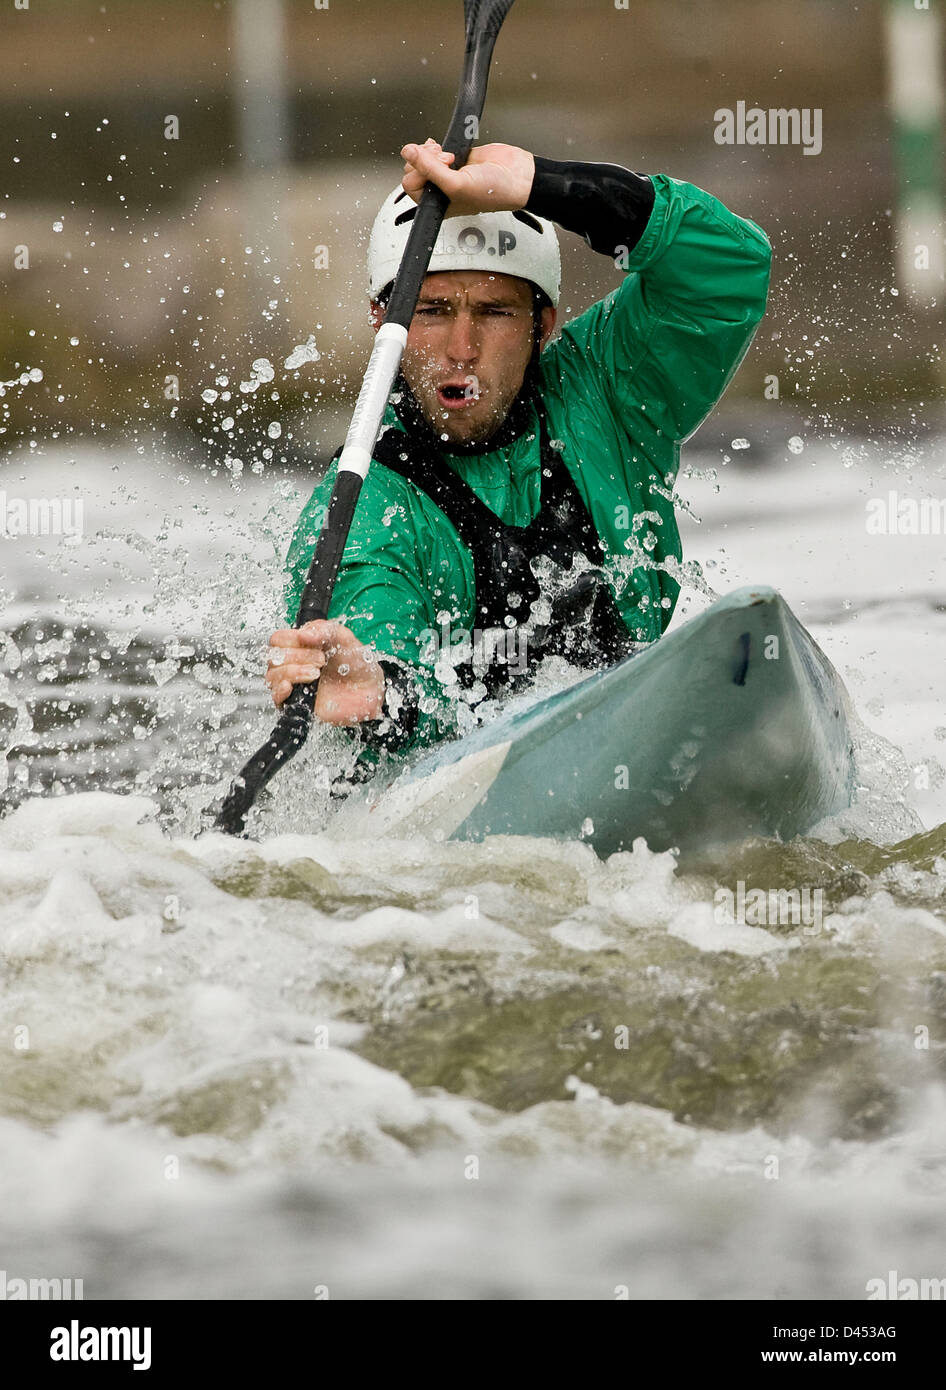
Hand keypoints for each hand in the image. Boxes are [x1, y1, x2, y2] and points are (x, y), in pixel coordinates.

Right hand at [266, 620, 384, 725]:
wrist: (370, 690)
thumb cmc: (356, 664)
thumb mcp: (344, 638)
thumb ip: (325, 630)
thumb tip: (303, 633)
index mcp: (301, 646)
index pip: (278, 639)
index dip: (291, 639)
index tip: (311, 642)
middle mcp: (293, 664)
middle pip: (274, 656)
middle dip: (297, 656)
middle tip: (321, 660)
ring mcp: (294, 684)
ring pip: (273, 676)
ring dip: (292, 672)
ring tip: (316, 674)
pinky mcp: (297, 703)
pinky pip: (276, 698)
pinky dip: (280, 691)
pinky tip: (292, 687)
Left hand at [400, 138, 534, 217]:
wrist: (516, 177)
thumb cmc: (493, 192)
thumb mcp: (457, 185)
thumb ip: (430, 168)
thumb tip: (408, 152)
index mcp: (437, 205)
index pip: (411, 185)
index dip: (420, 172)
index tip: (437, 168)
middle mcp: (440, 191)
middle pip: (414, 170)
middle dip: (425, 160)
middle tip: (445, 160)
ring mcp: (448, 174)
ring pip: (423, 158)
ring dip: (431, 151)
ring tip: (447, 154)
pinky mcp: (456, 159)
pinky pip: (436, 150)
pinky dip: (437, 146)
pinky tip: (447, 148)